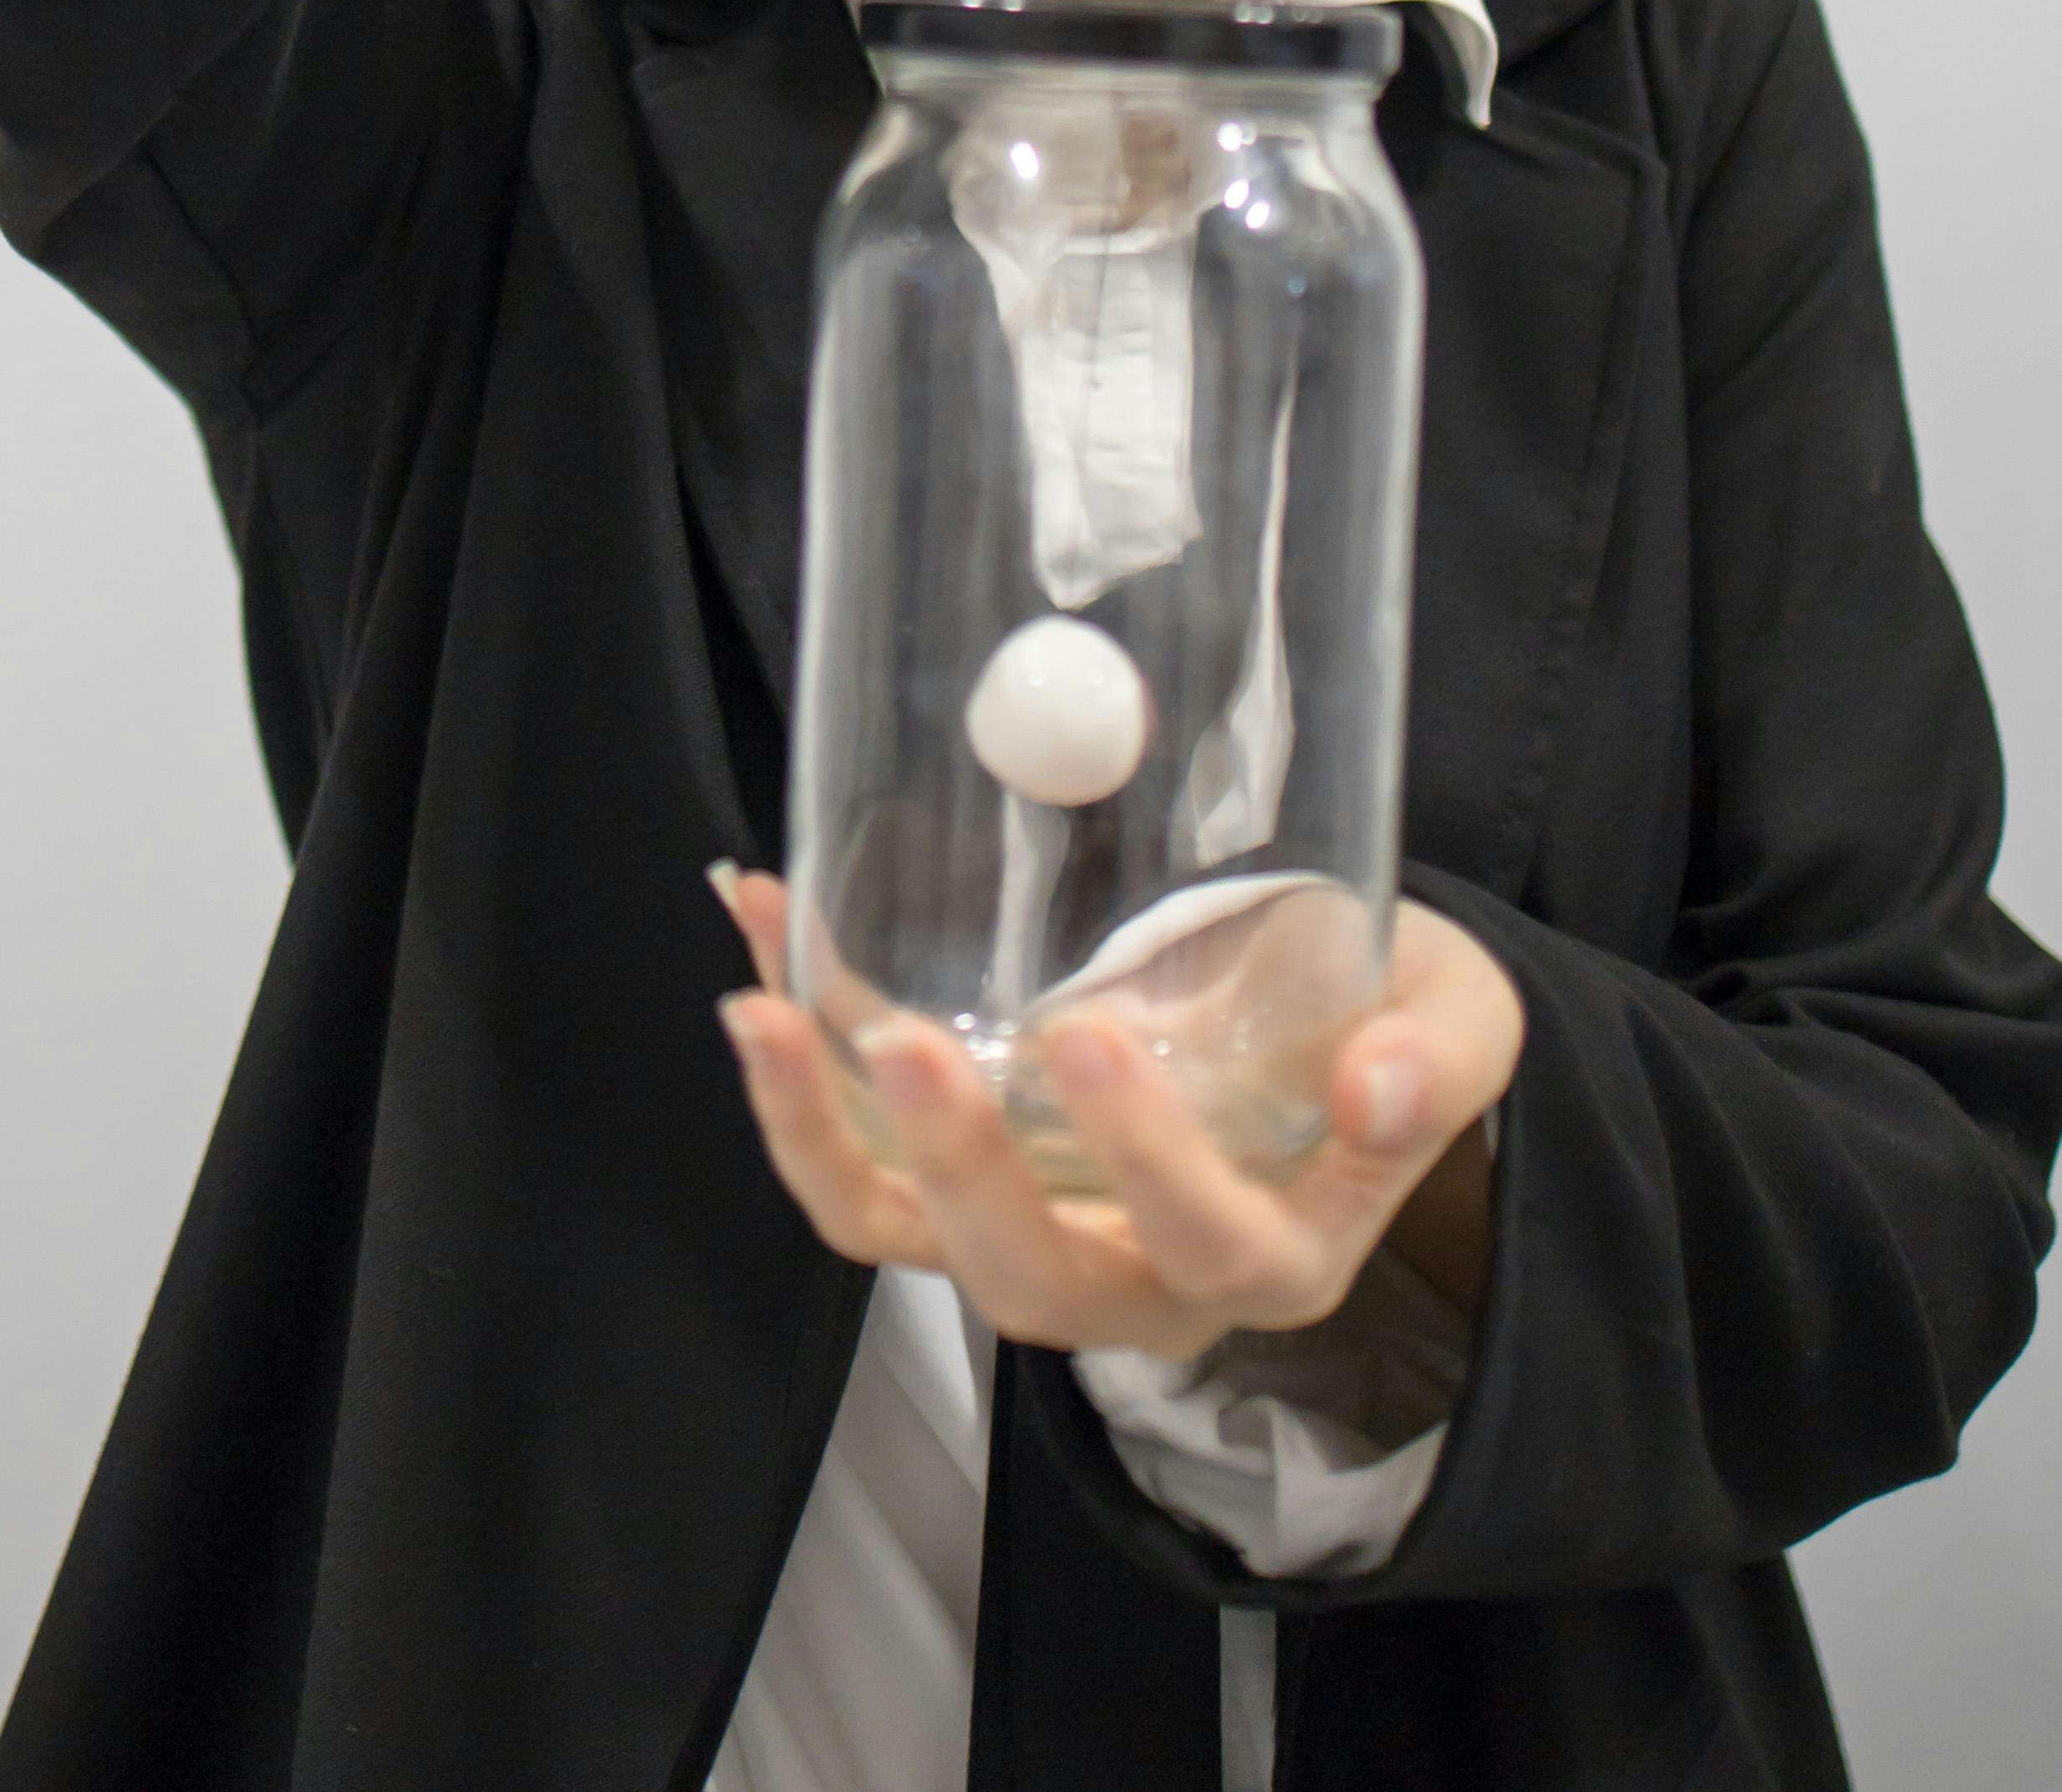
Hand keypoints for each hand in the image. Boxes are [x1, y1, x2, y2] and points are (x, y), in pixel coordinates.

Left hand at [711, 866, 1521, 1361]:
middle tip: (902, 1042)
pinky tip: (759, 933)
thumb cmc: (1387, 1018)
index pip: (1210, 1243)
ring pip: (906, 1242)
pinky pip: (854, 1160)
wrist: (1327, 1016)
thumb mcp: (1456, 1015)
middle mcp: (1142, 1280)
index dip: (1146, 1164)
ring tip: (758, 1011)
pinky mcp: (952, 1179)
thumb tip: (1378, 1084)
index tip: (1089, 1036)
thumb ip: (1435, 1057)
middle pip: (1031, 1278)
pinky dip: (794, 1064)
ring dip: (818, 1137)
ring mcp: (1032, 1232)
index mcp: (1279, 1254)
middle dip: (956, 1169)